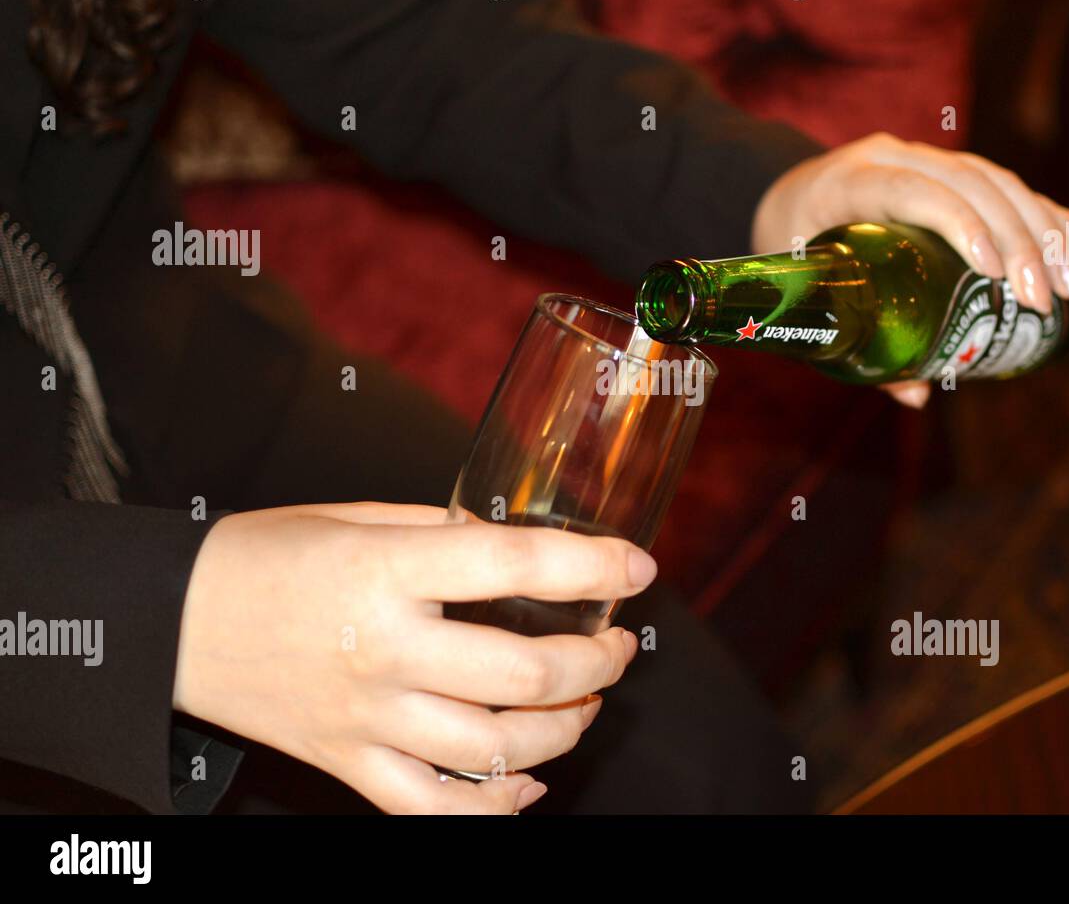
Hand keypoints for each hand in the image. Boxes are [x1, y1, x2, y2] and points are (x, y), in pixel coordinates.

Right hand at [173, 502, 653, 813]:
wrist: (171, 620)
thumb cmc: (266, 555)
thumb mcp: (358, 517)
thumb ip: (442, 533)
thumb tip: (517, 550)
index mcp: (387, 572)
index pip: (516, 566)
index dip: (594, 566)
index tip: (636, 568)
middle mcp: (384, 651)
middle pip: (524, 676)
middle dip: (595, 663)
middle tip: (616, 646)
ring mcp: (367, 719)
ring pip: (495, 750)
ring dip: (564, 731)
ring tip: (585, 704)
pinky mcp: (348, 764)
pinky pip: (434, 810)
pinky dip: (495, 807)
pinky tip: (528, 782)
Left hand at [751, 132, 1068, 407]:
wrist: (780, 197)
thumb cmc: (789, 254)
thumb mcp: (807, 293)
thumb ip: (855, 339)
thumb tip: (917, 396)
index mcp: (848, 182)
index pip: (909, 190)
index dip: (956, 222)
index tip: (990, 269)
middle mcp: (891, 157)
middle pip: (969, 186)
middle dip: (1017, 242)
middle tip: (1043, 301)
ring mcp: (923, 157)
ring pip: (996, 182)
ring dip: (1045, 232)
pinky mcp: (947, 168)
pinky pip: (1005, 187)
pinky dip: (1050, 215)